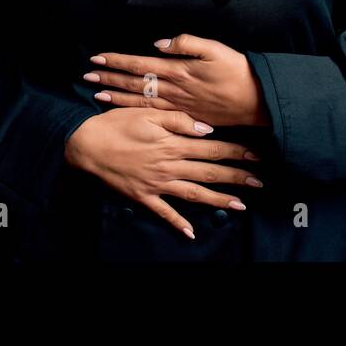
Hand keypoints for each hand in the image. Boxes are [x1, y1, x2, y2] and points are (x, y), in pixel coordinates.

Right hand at [63, 107, 262, 239]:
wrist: (86, 144)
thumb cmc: (116, 123)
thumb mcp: (147, 112)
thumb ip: (178, 120)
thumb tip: (206, 130)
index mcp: (172, 143)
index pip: (212, 148)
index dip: (236, 151)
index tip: (256, 154)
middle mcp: (168, 166)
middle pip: (209, 172)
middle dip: (236, 177)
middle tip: (259, 181)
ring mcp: (156, 184)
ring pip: (194, 194)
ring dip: (218, 200)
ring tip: (241, 205)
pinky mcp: (143, 196)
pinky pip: (164, 213)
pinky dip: (178, 223)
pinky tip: (192, 233)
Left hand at [85, 33, 271, 128]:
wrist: (255, 101)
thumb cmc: (237, 72)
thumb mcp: (215, 49)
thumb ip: (186, 43)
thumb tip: (159, 43)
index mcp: (178, 70)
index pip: (140, 64)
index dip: (117, 61)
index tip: (97, 58)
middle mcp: (173, 89)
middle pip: (134, 83)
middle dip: (109, 78)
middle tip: (87, 75)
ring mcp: (177, 105)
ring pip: (139, 100)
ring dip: (116, 96)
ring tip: (96, 94)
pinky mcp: (183, 116)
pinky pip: (151, 114)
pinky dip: (133, 112)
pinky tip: (122, 111)